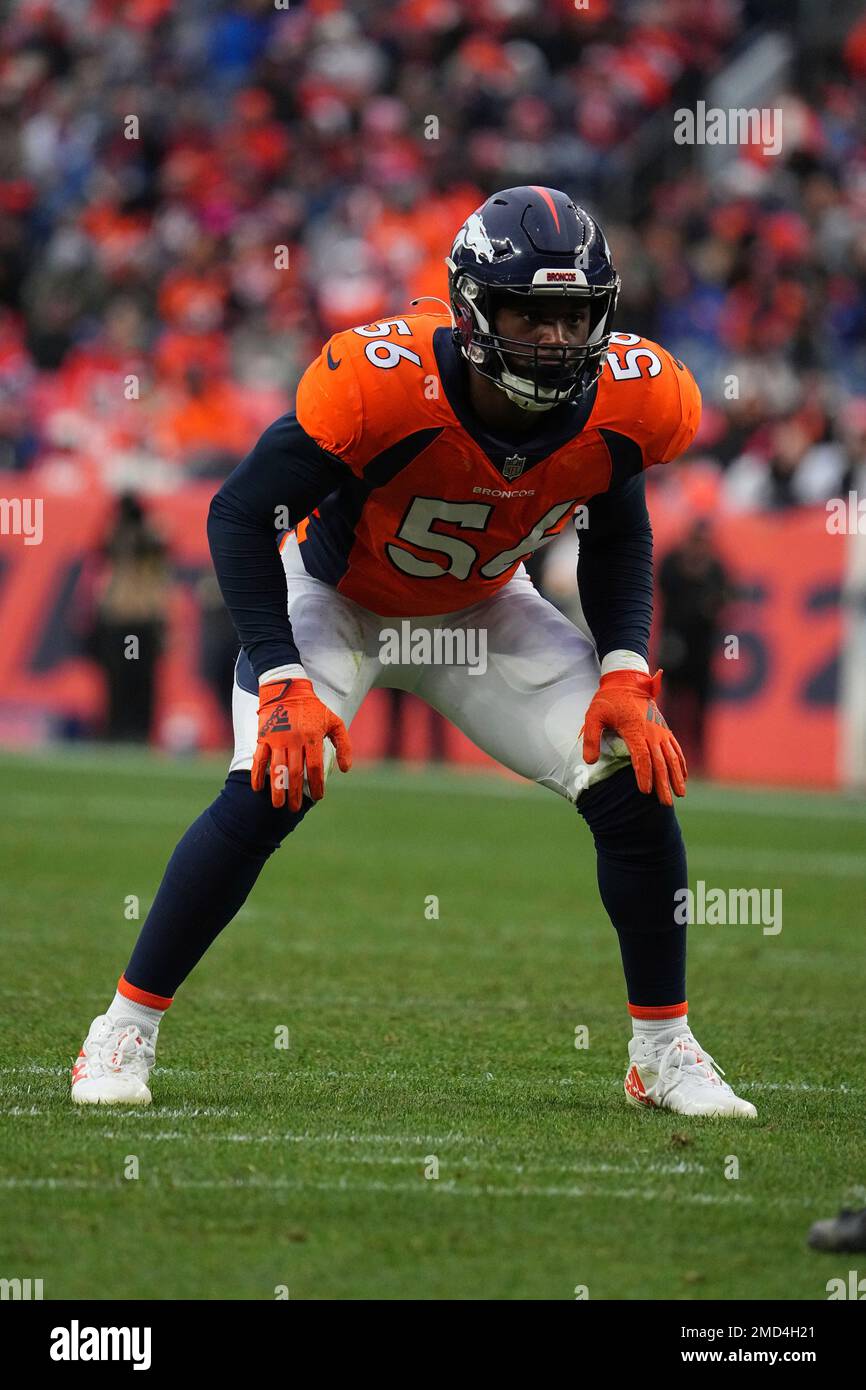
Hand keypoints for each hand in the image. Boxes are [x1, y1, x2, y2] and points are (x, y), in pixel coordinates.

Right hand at [251, 677, 351, 809]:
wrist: (287, 688)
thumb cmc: (313, 707)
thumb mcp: (334, 722)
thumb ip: (344, 745)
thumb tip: (345, 770)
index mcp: (312, 737)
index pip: (315, 767)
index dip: (317, 784)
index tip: (318, 796)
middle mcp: (294, 739)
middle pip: (295, 773)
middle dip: (295, 794)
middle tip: (295, 809)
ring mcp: (277, 739)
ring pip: (276, 769)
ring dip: (276, 790)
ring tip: (278, 806)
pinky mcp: (263, 736)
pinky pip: (258, 759)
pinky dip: (257, 774)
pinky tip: (258, 789)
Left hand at [581, 668, 686, 805]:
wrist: (626, 682)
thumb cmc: (608, 700)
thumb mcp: (593, 715)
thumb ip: (590, 738)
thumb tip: (589, 761)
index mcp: (635, 729)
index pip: (642, 757)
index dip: (644, 775)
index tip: (645, 792)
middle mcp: (652, 731)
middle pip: (660, 761)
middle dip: (664, 784)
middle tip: (666, 804)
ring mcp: (660, 730)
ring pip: (672, 757)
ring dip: (677, 776)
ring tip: (680, 794)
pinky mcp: (664, 729)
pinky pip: (675, 748)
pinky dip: (681, 762)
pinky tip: (683, 776)